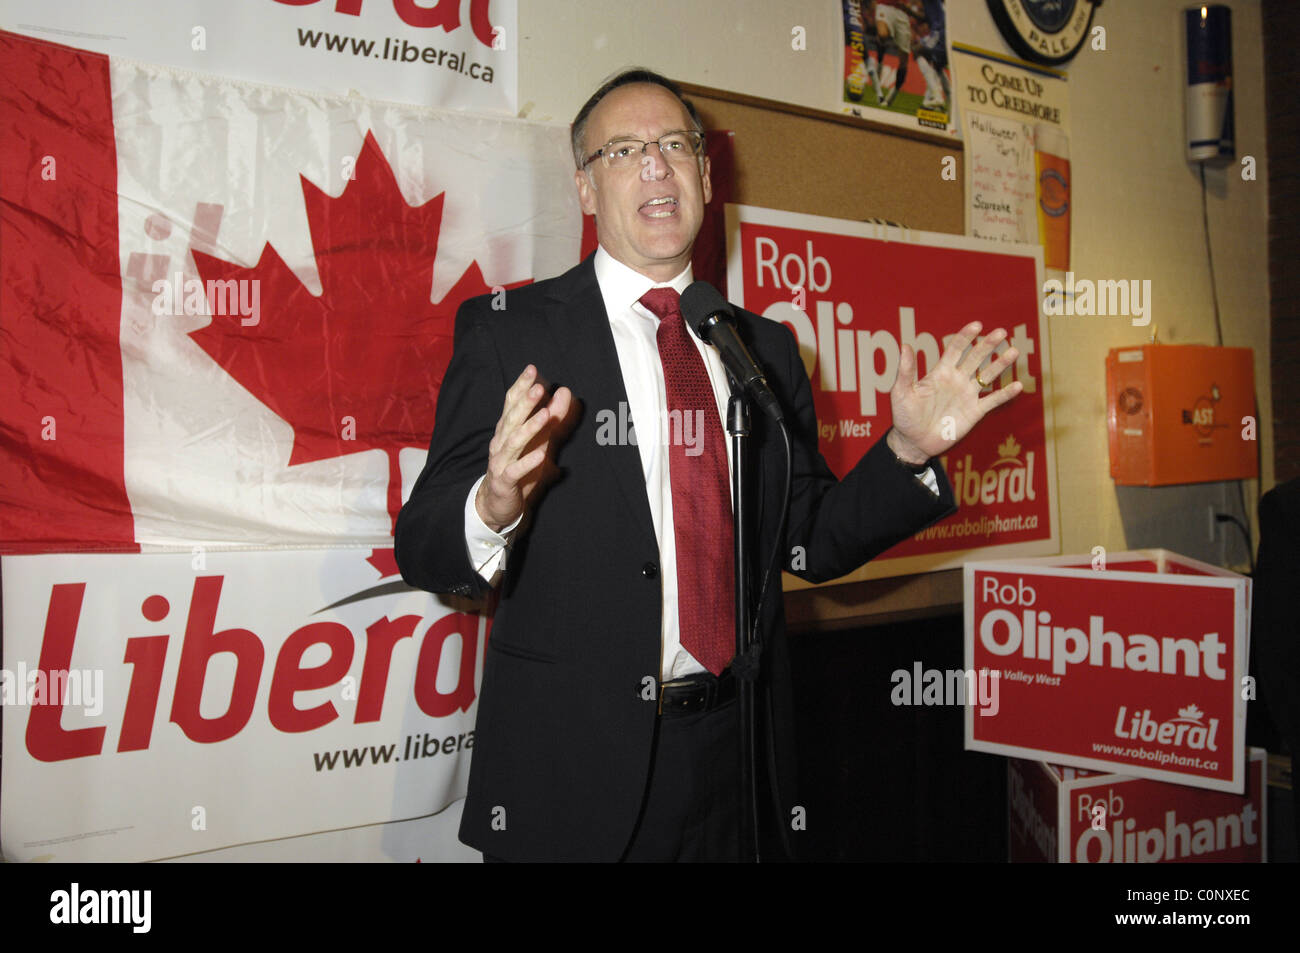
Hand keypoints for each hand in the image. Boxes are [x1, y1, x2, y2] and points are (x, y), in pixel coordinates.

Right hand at [475, 365, 578, 531]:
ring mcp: (500, 461)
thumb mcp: (539, 440)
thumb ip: (552, 418)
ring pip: (514, 442)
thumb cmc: (519, 468)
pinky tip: (541, 455)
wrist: (497, 504)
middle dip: (525, 403)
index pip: (510, 403)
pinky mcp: (504, 481)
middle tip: (539, 388)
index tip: (532, 369)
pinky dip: (528, 462)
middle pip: (511, 418)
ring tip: (545, 415)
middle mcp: (500, 442)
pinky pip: (516, 471)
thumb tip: (565, 392)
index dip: (520, 386)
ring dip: (530, 428)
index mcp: (507, 429)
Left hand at [887, 321, 1022, 463]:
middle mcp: (957, 380)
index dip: (966, 336)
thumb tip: (905, 345)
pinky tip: (1018, 385)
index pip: (955, 349)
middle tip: (1001, 332)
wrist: (914, 442)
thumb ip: (906, 370)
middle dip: (988, 344)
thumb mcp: (901, 392)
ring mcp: (967, 395)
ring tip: (1014, 352)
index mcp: (941, 373)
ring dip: (1000, 364)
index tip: (977, 325)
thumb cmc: (904, 417)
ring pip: (987, 376)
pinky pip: (992, 401)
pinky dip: (1005, 394)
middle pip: (976, 358)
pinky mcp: (975, 412)